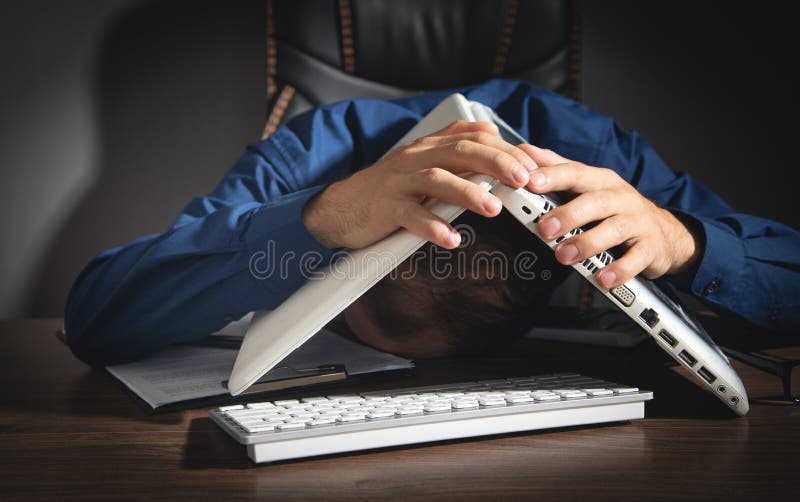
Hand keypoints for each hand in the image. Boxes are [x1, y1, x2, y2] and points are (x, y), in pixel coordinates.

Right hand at [303, 120, 536, 248]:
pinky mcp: (384, 207)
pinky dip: (431, 227)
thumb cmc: (387, 187)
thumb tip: (488, 128)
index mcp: (428, 147)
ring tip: (493, 208)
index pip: (473, 140)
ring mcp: (399, 182)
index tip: (532, 166)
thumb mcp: (421, 158)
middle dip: (495, 164)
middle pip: (460, 153)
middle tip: (522, 180)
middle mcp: (415, 158)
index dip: (505, 151)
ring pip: (437, 180)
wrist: (340, 206)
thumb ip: (452, 141)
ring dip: (468, 193)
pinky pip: (410, 216)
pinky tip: (450, 238)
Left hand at [519, 144, 701, 287]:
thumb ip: (558, 169)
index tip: (531, 183)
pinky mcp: (650, 247)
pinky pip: (636, 259)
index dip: (554, 176)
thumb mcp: (590, 185)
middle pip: (595, 202)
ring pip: (613, 230)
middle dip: (568, 214)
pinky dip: (619, 269)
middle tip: (544, 229)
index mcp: (602, 181)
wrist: (665, 233)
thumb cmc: (616, 208)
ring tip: (564, 255)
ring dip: (587, 243)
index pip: (576, 173)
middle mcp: (621, 198)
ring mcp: (638, 222)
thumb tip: (524, 152)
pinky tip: (602, 278)